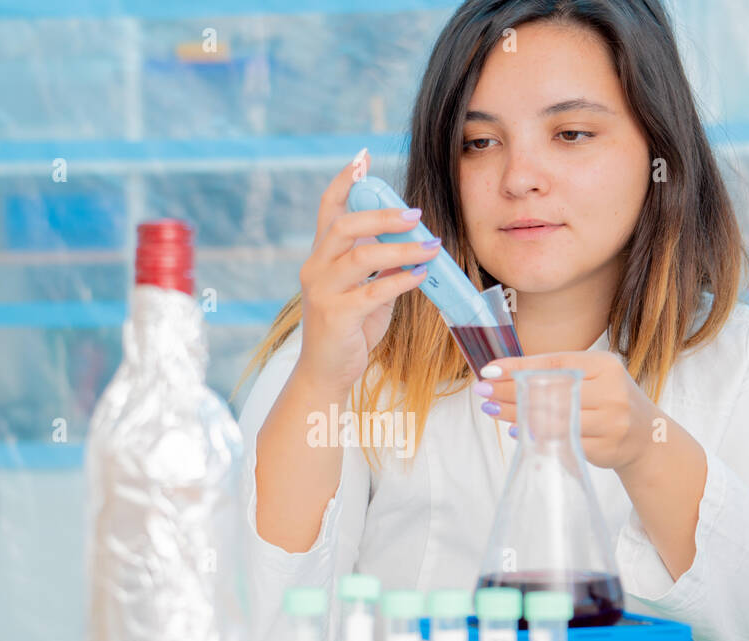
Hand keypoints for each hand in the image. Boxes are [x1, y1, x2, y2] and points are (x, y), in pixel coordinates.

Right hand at [295, 149, 442, 396]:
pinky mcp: (336, 316)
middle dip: (382, 214)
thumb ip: (381, 267)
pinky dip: (400, 280)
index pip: (328, 209)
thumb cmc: (348, 331)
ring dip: (402, 248)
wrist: (326, 374)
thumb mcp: (365, 292)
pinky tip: (421, 275)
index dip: (345, 181)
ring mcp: (323, 292)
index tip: (363, 158)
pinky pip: (373, 291)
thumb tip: (412, 243)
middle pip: (345, 226)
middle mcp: (315, 269)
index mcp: (321, 258)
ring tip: (432, 246)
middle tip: (416, 214)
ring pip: (362, 256)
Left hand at [474, 350, 660, 471]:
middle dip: (510, 391)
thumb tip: (505, 373)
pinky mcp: (605, 448)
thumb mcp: (593, 378)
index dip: (519, 366)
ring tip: (492, 409)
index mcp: (605, 366)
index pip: (555, 363)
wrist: (648, 436)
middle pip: (551, 391)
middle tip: (482, 391)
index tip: (488, 369)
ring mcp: (610, 422)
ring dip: (517, 414)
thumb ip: (558, 374)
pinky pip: (563, 442)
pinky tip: (516, 430)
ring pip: (553, 419)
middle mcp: (611, 392)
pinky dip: (535, 436)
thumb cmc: (608, 401)